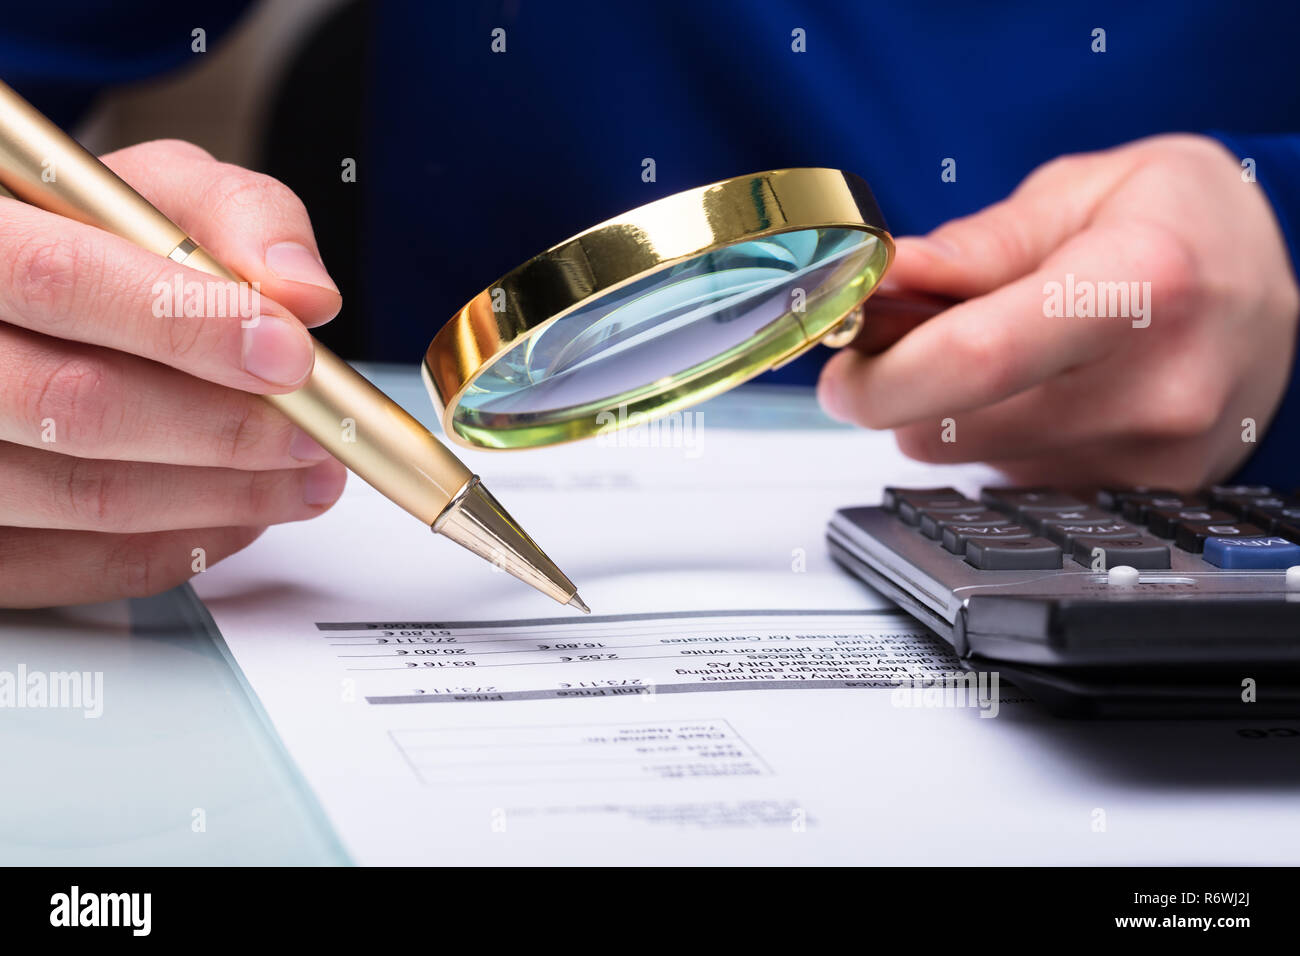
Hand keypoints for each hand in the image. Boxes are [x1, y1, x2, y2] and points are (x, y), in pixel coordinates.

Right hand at [0, 139, 346, 605]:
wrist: (21, 292)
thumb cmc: (88, 241)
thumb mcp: (156, 191)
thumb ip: (236, 218)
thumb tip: (305, 293)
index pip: (61, 278)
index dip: (187, 323)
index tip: (289, 354)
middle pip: (72, 403)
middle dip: (223, 426)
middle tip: (313, 432)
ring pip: (80, 496)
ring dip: (221, 496)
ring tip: (304, 475)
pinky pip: (70, 567)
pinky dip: (176, 547)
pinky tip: (240, 512)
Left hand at [818, 134, 1299, 488]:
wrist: (1280, 285)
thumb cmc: (1186, 225)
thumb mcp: (1081, 193)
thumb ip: (973, 246)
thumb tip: (882, 278)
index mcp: (1141, 284)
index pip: (975, 358)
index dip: (882, 374)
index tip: (839, 373)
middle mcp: (1155, 388)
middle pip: (952, 428)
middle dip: (898, 389)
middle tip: (907, 338)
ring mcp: (1153, 458)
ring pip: (971, 463)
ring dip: (952, 415)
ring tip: (1008, 355)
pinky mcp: (1142, 496)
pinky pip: (1014, 482)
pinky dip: (1003, 441)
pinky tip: (1047, 394)